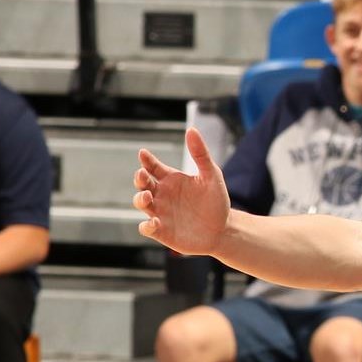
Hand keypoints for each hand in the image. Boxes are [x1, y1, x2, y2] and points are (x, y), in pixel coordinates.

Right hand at [135, 128, 231, 256]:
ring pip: (141, 203)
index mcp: (171, 179)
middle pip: (142, 183)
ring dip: (140, 199)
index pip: (153, 166)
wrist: (223, 230)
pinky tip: (154, 223)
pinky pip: (146, 228)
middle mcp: (162, 194)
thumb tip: (192, 130)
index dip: (146, 160)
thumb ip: (201, 154)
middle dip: (139, 178)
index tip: (143, 154)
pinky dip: (146, 226)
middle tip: (142, 175)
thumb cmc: (216, 202)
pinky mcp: (161, 231)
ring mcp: (160, 213)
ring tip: (147, 197)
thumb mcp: (212, 176)